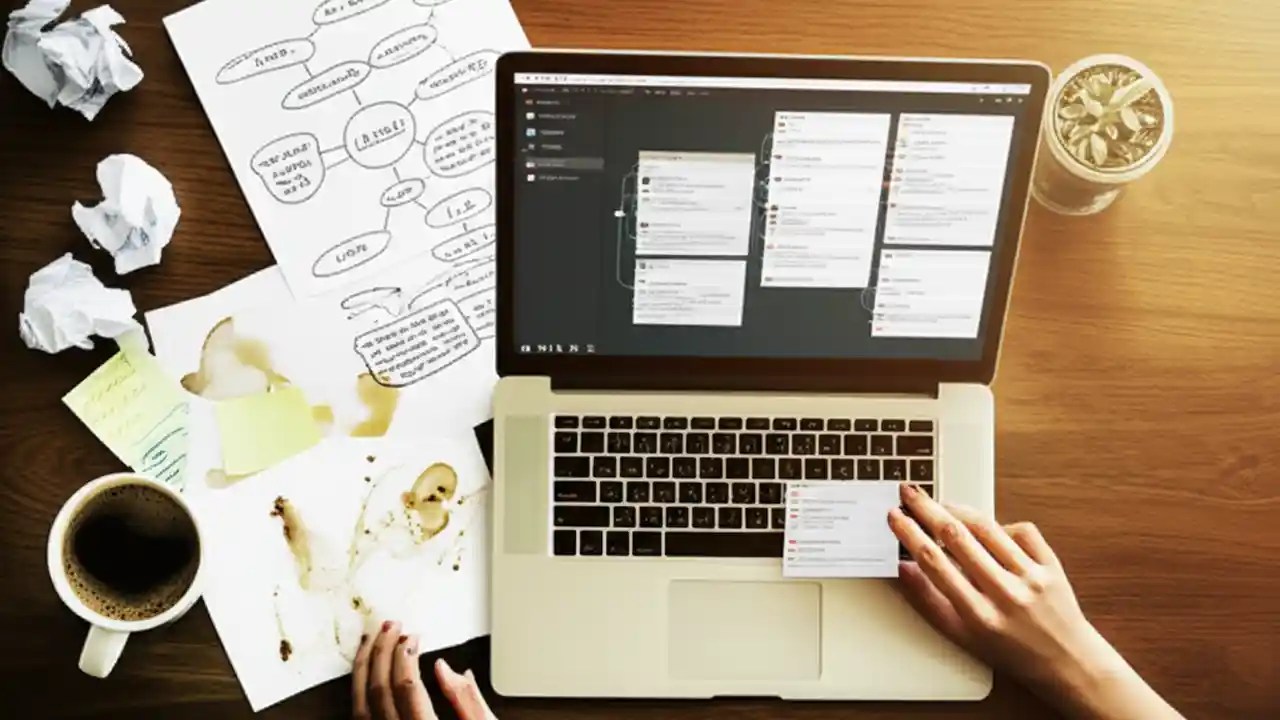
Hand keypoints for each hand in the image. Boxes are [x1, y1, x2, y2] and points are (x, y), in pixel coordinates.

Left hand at [352, 620, 497, 719]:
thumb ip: (467, 702)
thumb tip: (446, 669)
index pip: (406, 687)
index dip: (406, 656)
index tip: (412, 637)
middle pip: (379, 692)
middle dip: (382, 653)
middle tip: (390, 627)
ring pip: (359, 706)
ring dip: (363, 669)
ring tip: (369, 641)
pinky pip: (359, 718)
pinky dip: (358, 691)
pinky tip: (364, 675)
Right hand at [889, 484, 1181, 719]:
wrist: (1067, 662)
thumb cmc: (1010, 652)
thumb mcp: (962, 637)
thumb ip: (929, 602)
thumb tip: (903, 568)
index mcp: (979, 615)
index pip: (935, 563)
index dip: (910, 534)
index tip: (895, 516)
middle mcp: (1006, 593)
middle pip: (957, 538)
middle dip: (927, 509)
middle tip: (909, 492)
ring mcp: (1031, 577)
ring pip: (987, 527)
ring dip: (958, 509)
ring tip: (940, 503)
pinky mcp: (1051, 565)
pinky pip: (1021, 530)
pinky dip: (1001, 524)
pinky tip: (988, 529)